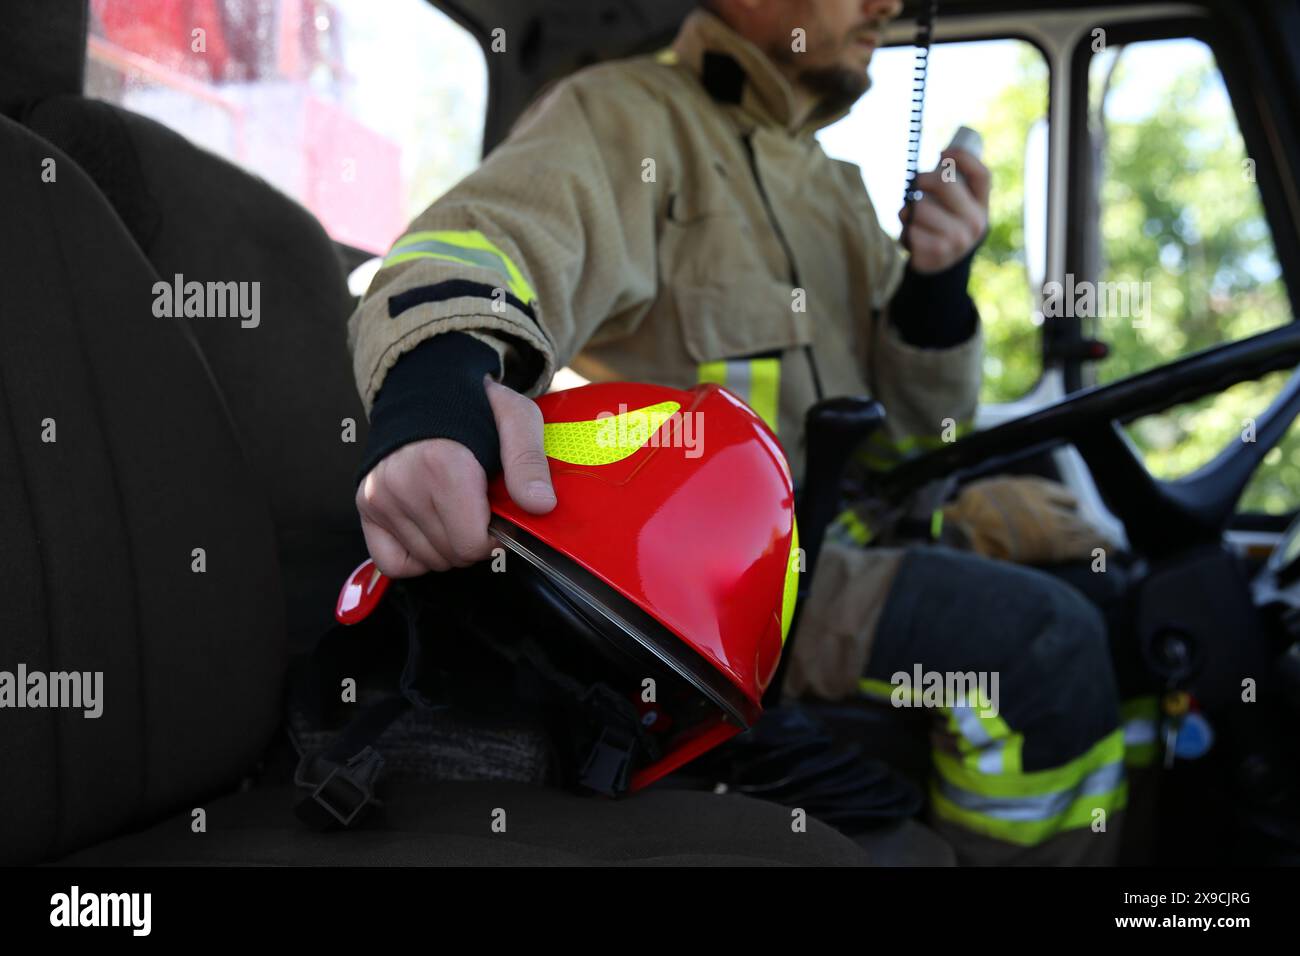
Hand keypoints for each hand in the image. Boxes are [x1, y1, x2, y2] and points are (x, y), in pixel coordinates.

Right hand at [355, 377, 556, 576]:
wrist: (427, 387)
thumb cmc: (475, 406)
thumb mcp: (518, 420)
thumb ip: (529, 463)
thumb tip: (540, 505)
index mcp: (442, 465)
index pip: (471, 543)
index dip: (495, 535)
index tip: (499, 513)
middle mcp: (403, 484)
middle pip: (451, 555)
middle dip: (474, 540)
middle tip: (479, 508)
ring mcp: (380, 496)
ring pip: (427, 561)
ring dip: (449, 546)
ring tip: (456, 509)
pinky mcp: (367, 504)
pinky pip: (392, 563)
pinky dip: (416, 557)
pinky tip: (432, 529)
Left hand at [899, 147, 990, 273]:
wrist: (940, 271)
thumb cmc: (943, 229)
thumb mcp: (955, 210)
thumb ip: (950, 189)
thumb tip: (935, 159)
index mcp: (982, 208)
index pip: (981, 175)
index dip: (962, 157)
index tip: (942, 152)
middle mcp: (975, 223)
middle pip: (944, 184)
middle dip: (922, 178)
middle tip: (915, 181)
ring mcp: (957, 240)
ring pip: (921, 207)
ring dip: (907, 209)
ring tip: (909, 217)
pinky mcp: (937, 253)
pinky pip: (911, 229)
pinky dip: (904, 231)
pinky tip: (910, 236)